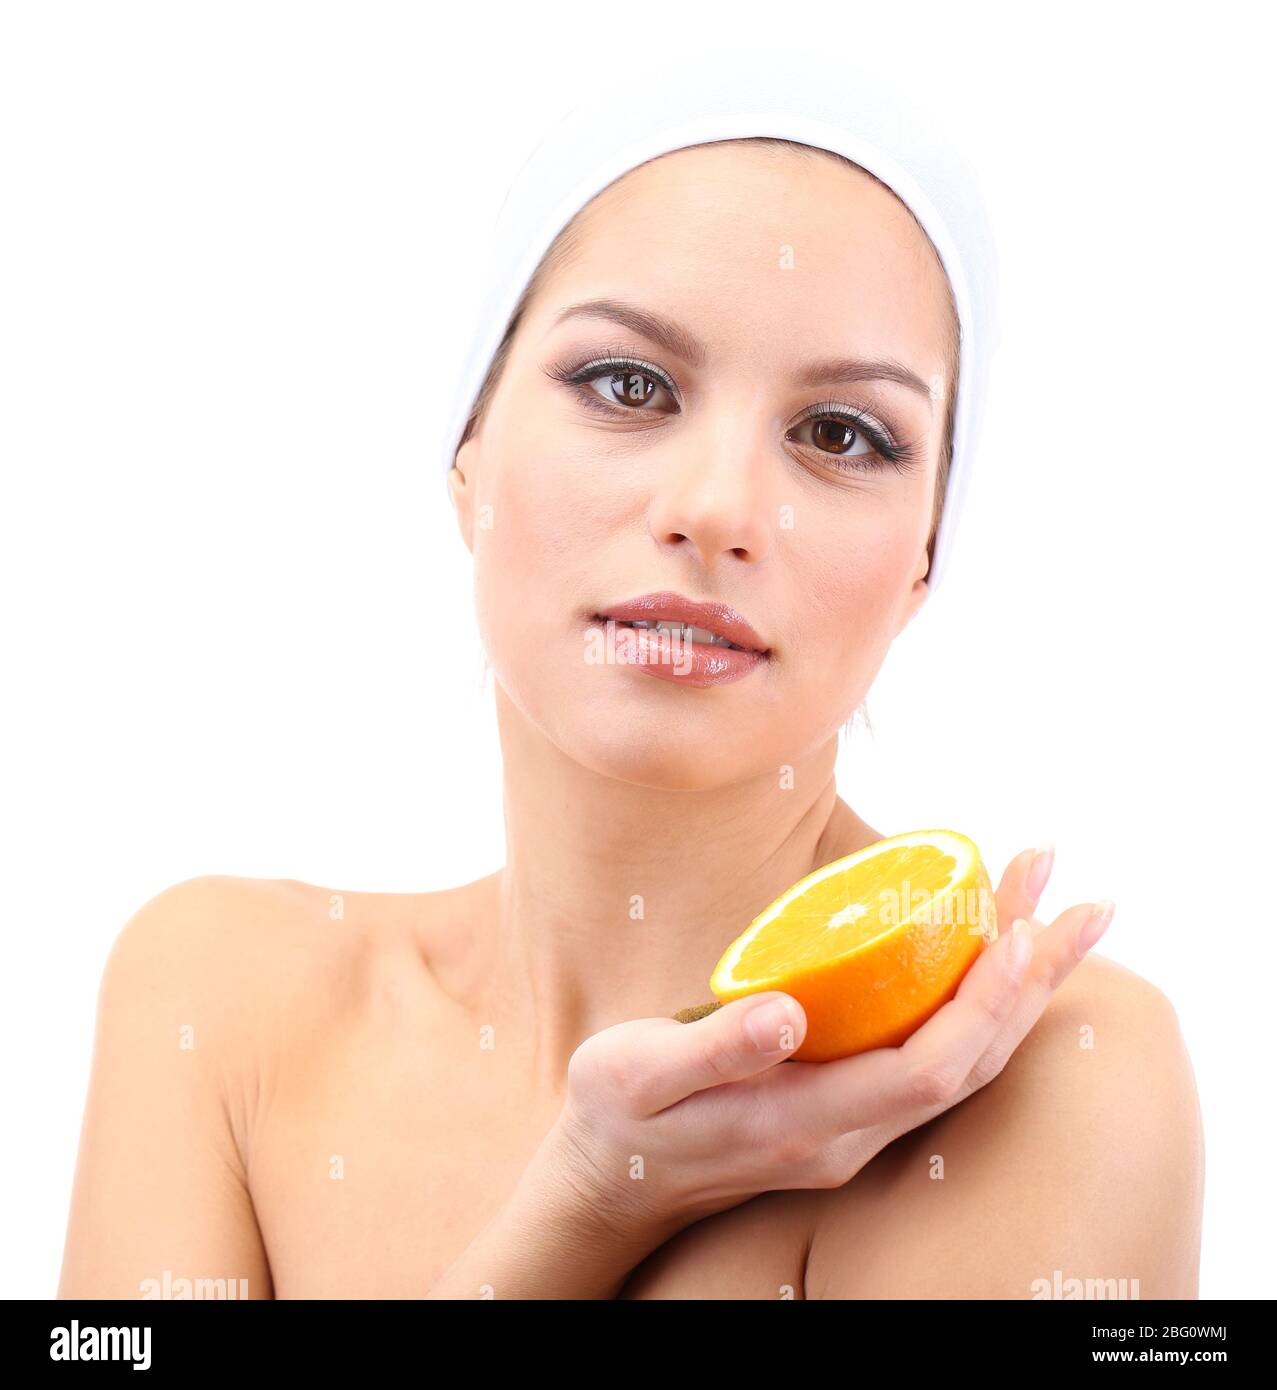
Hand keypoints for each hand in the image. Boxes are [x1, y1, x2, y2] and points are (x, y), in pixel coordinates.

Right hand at [546, 845, 1113, 1245]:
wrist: (612, 1178)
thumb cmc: (621, 1115)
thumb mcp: (640, 1074)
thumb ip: (715, 1049)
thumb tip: (787, 1010)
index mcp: (806, 1121)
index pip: (928, 1068)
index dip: (983, 1003)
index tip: (1021, 929)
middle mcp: (851, 1133)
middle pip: (972, 1061)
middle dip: (1031, 979)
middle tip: (1077, 896)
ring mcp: (856, 1126)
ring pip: (965, 1060)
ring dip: (1019, 989)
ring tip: (1062, 914)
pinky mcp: (849, 1107)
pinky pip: (937, 1055)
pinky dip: (980, 1003)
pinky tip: (994, 959)